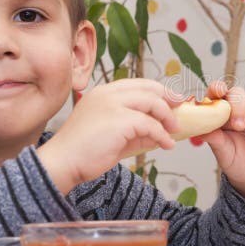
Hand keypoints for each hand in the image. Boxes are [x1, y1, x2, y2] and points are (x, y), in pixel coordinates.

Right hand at [37, 78, 180, 194]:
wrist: (63, 162)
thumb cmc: (84, 151)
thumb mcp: (114, 135)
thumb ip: (136, 129)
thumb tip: (160, 133)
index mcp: (104, 92)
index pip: (139, 83)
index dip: (159, 90)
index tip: (174, 100)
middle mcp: (108, 94)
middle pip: (149, 88)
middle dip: (169, 98)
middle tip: (181, 109)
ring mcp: (113, 104)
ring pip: (152, 103)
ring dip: (168, 118)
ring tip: (174, 131)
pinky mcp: (119, 120)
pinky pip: (150, 124)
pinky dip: (162, 135)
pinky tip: (166, 144)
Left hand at [198, 81, 244, 215]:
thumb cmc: (238, 162)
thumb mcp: (224, 154)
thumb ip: (215, 140)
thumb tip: (202, 130)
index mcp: (224, 115)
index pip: (218, 94)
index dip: (217, 89)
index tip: (218, 92)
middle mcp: (242, 110)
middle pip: (239, 94)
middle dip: (239, 108)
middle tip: (239, 127)